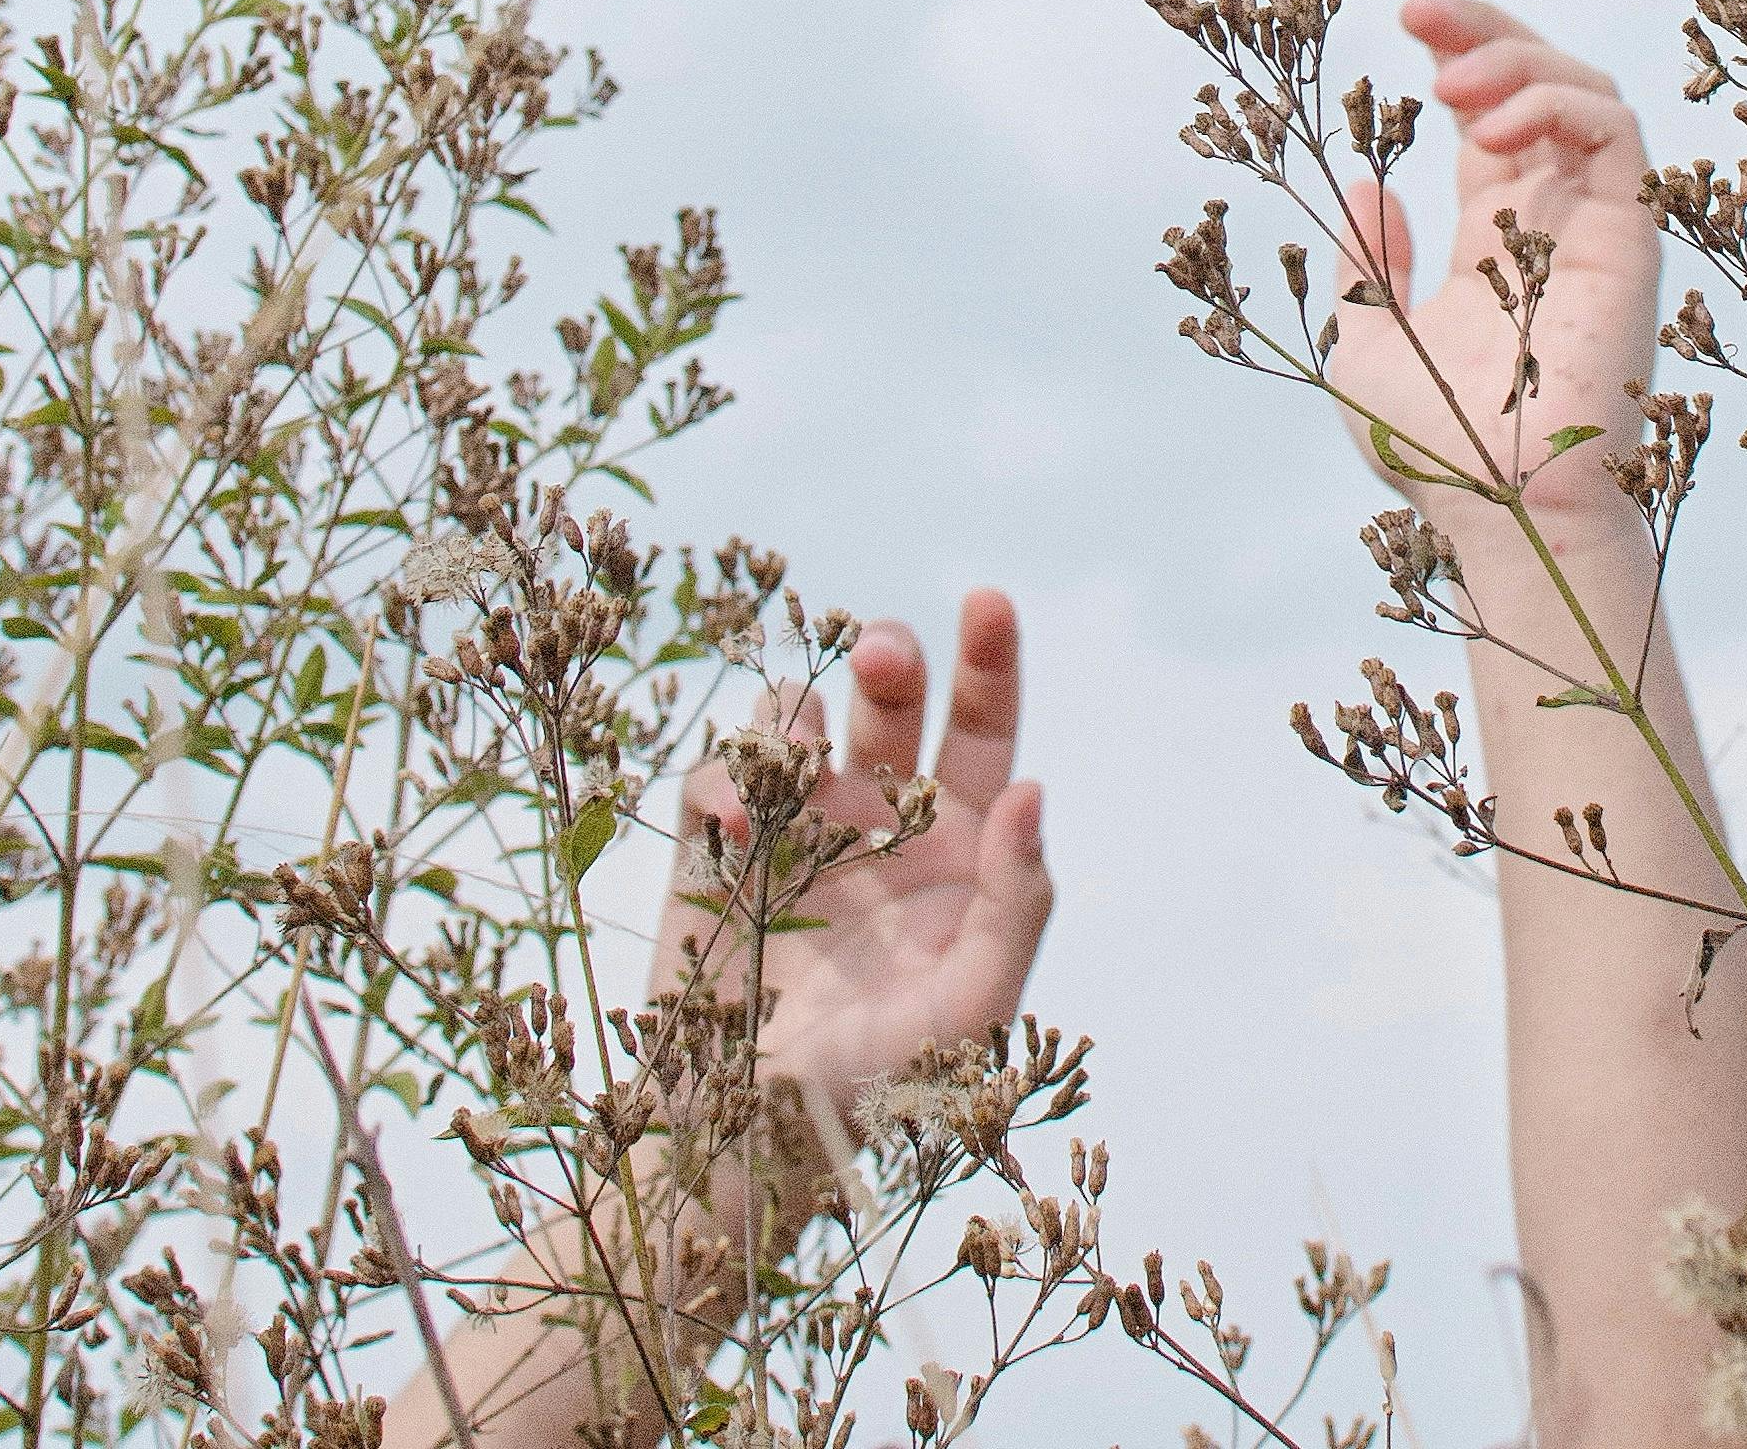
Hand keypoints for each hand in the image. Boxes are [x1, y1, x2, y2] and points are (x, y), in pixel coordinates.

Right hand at [657, 589, 1051, 1100]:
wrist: (755, 1143)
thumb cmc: (885, 1085)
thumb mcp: (973, 1009)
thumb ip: (1015, 906)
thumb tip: (1032, 793)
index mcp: (953, 842)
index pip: (983, 730)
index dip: (990, 661)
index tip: (989, 603)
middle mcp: (877, 814)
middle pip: (890, 697)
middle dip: (890, 657)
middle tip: (883, 655)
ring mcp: (794, 822)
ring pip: (796, 713)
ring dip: (797, 716)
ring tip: (793, 769)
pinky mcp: (714, 845)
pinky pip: (716, 771)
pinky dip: (727, 778)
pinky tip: (739, 829)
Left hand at [1325, 0, 1659, 537]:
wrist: (1497, 509)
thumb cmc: (1434, 448)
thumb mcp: (1365, 338)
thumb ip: (1366, 262)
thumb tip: (1370, 182)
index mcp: (1496, 238)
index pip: (1492, 116)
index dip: (1462, 47)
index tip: (1413, 1)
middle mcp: (1553, 220)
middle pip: (1539, 84)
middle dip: (1483, 27)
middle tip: (1421, 4)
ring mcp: (1596, 224)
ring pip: (1586, 90)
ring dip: (1516, 59)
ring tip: (1446, 87)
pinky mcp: (1632, 236)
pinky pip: (1618, 133)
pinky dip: (1557, 103)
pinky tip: (1488, 129)